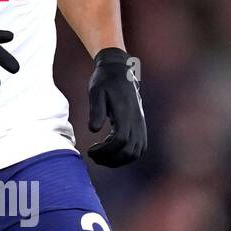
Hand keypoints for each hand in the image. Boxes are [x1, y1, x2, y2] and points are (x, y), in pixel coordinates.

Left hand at [87, 47, 146, 166]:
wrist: (119, 70)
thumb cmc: (104, 80)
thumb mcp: (95, 92)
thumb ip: (96, 110)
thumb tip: (93, 130)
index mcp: (125, 113)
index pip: (120, 141)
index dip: (105, 151)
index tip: (90, 150)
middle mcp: (137, 121)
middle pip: (129, 151)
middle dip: (110, 159)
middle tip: (93, 155)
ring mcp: (141, 124)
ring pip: (136, 153)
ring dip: (118, 160)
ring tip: (101, 156)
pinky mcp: (140, 126)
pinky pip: (139, 148)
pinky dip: (125, 155)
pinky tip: (110, 150)